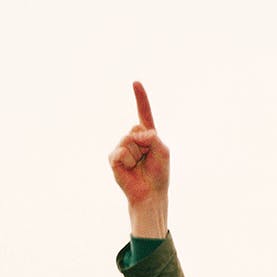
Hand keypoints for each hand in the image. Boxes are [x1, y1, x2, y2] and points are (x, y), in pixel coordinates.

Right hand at [109, 81, 169, 237]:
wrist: (150, 193)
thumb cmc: (158, 173)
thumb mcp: (163, 151)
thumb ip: (153, 137)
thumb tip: (135, 133)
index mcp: (146, 135)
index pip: (143, 113)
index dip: (140, 98)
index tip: (136, 83)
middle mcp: (132, 138)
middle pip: (136, 127)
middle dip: (144, 143)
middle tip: (147, 159)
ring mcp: (121, 147)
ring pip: (128, 139)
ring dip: (138, 154)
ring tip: (139, 166)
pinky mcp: (113, 158)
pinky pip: (121, 151)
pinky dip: (129, 160)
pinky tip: (130, 169)